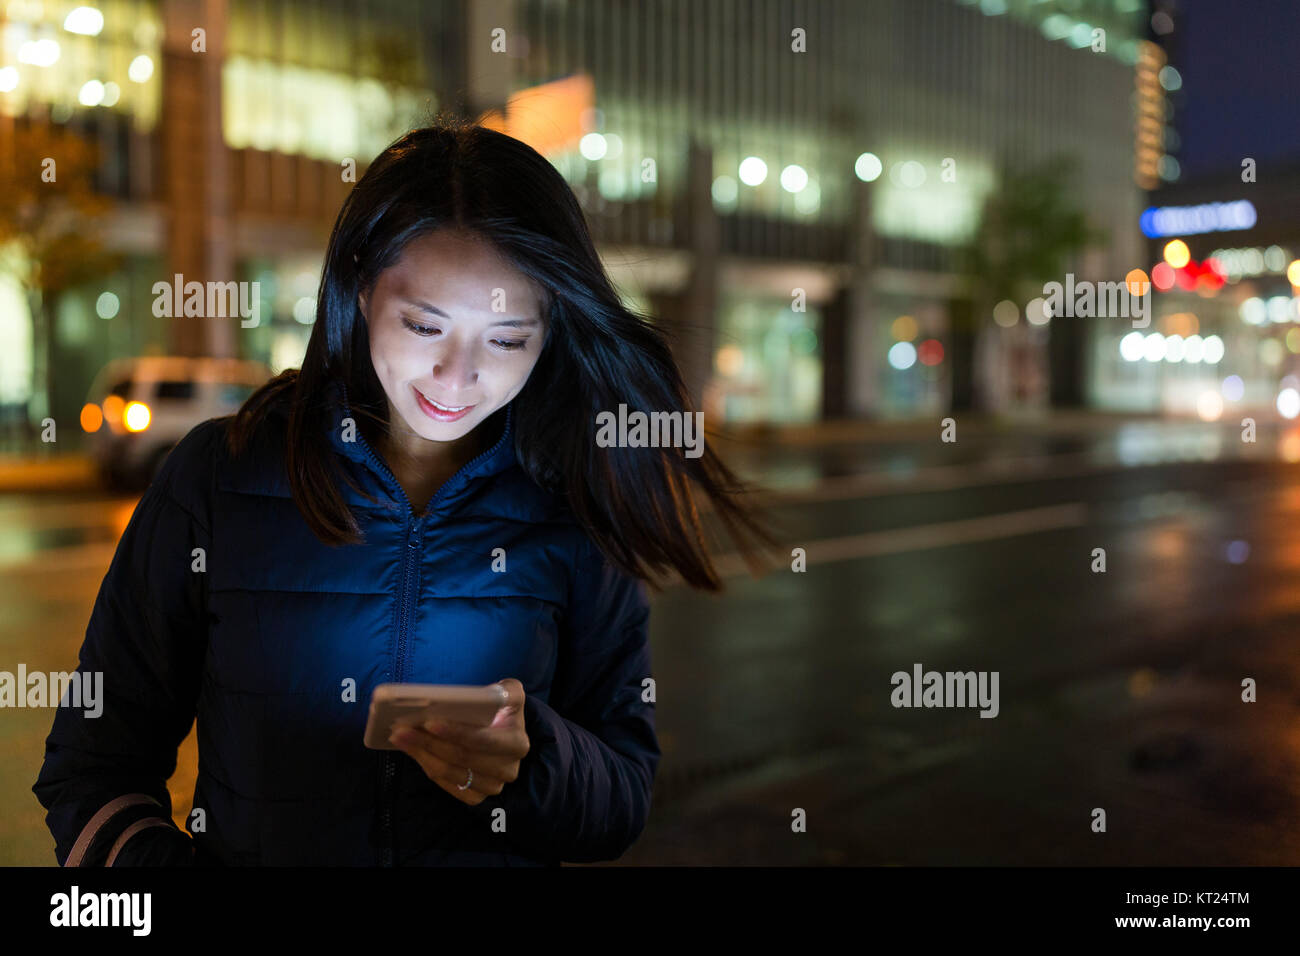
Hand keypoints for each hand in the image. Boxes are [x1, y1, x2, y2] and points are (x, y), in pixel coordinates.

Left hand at [388, 679, 529, 805]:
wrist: (503, 734)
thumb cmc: (500, 711)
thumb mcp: (509, 693)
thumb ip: (506, 690)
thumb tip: (485, 695)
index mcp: (517, 743)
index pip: (483, 740)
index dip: (455, 732)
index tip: (428, 721)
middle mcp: (508, 769)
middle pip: (462, 758)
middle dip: (429, 742)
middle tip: (402, 728)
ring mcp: (492, 786)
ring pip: (450, 773)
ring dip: (422, 754)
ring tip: (400, 737)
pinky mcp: (477, 797)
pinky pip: (447, 786)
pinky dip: (428, 767)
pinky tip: (413, 751)